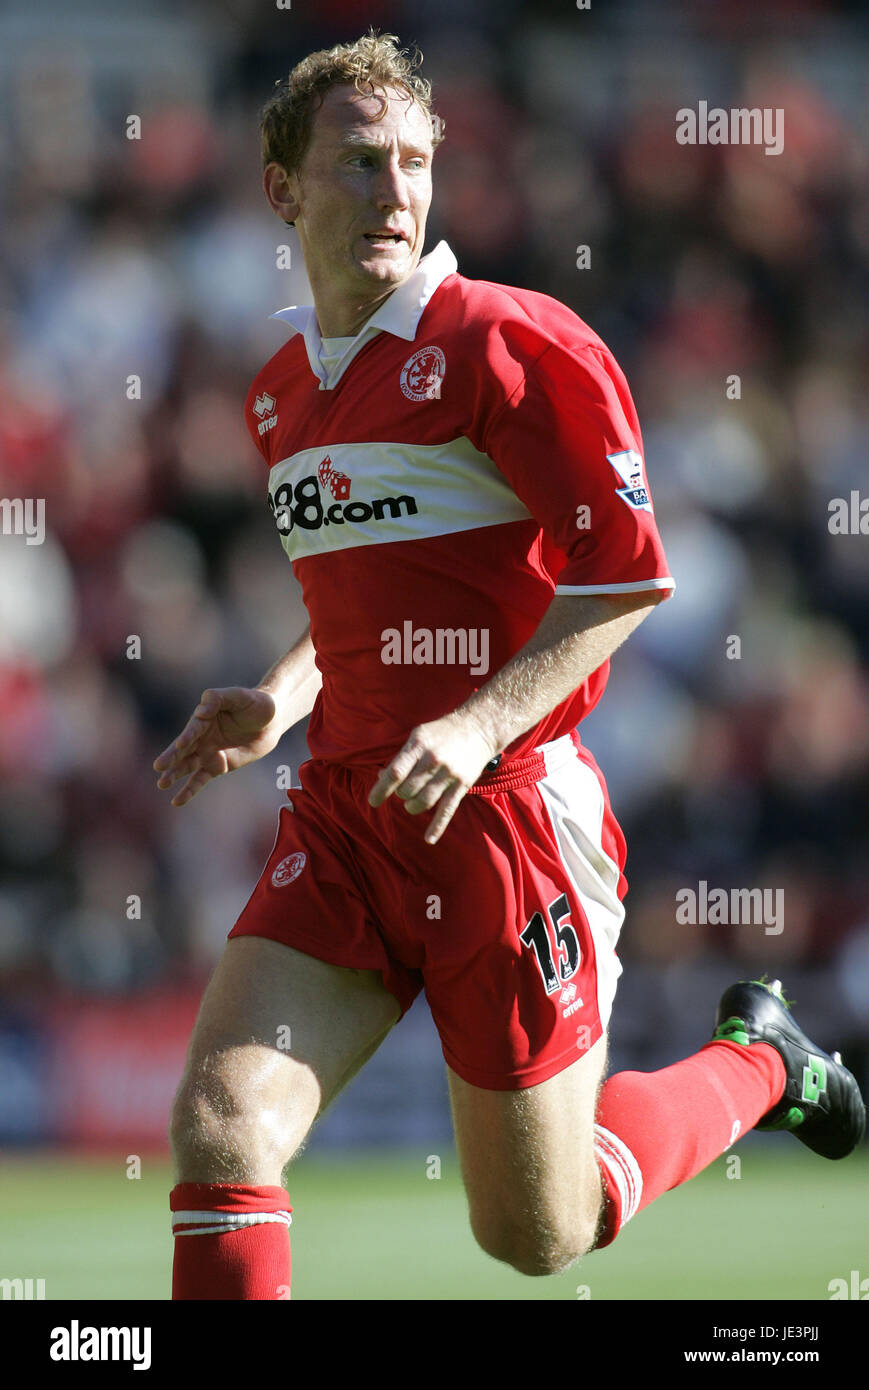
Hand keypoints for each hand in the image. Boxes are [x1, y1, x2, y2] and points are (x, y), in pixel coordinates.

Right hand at [153, 687, 283, 805]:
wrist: (272, 721)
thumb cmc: (254, 703)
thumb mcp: (239, 696)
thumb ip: (218, 698)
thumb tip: (201, 711)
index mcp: (204, 718)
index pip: (194, 729)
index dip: (188, 736)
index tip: (180, 745)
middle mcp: (201, 736)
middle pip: (184, 749)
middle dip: (171, 757)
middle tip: (158, 766)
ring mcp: (208, 752)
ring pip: (187, 765)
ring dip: (174, 774)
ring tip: (162, 784)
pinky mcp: (217, 767)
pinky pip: (200, 780)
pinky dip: (188, 790)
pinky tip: (176, 801)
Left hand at [368, 710, 496, 844]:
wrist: (478, 728)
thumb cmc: (441, 733)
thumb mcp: (418, 736)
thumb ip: (400, 758)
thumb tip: (381, 779)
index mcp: (418, 745)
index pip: (395, 773)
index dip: (381, 790)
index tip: (372, 801)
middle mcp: (433, 760)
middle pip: (407, 790)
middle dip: (401, 794)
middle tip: (404, 790)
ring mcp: (448, 773)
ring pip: (423, 802)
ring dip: (412, 807)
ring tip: (412, 803)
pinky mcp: (461, 785)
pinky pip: (447, 810)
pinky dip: (437, 826)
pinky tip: (429, 839)